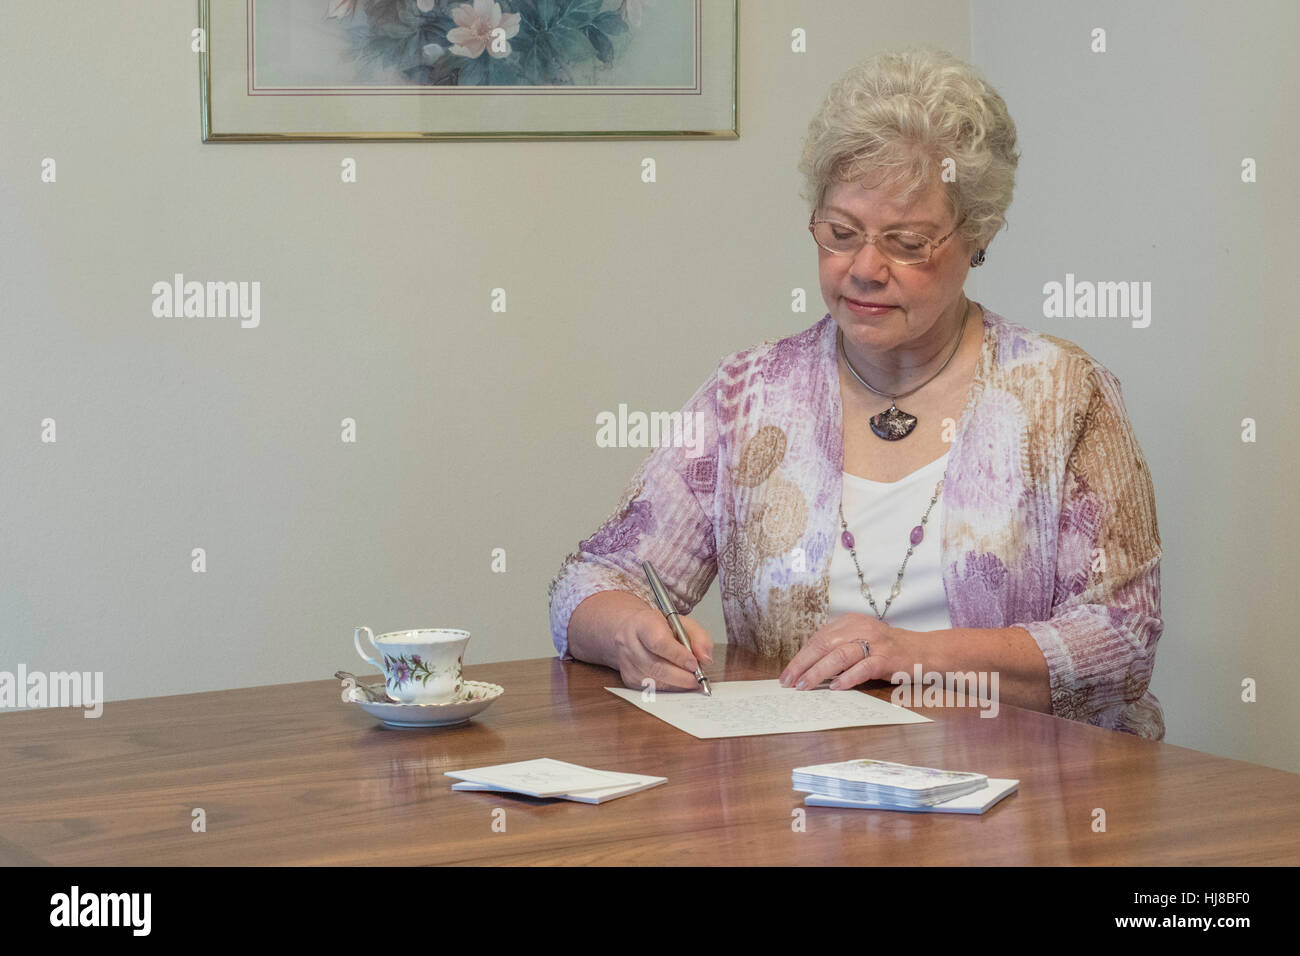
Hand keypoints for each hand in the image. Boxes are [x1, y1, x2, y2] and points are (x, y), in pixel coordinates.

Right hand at [611, 606, 713, 692]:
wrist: (630, 630)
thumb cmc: (658, 626)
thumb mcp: (682, 623)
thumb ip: (699, 638)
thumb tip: (706, 659)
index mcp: (643, 623)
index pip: (659, 642)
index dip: (678, 656)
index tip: (695, 664)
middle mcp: (629, 643)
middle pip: (656, 666)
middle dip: (682, 677)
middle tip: (698, 679)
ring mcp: (626, 663)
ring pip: (655, 682)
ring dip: (677, 684)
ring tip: (690, 679)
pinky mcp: (628, 678)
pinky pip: (652, 689)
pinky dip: (669, 687)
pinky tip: (676, 680)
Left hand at [778, 614, 911, 690]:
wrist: (924, 650)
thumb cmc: (888, 650)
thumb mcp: (860, 641)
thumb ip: (838, 648)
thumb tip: (808, 667)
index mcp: (850, 622)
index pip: (819, 638)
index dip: (801, 656)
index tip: (788, 673)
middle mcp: (861, 628)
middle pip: (824, 644)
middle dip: (803, 664)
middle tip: (789, 681)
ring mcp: (875, 642)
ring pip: (839, 655)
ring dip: (818, 672)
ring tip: (805, 686)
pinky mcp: (887, 658)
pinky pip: (863, 667)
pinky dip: (848, 677)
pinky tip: (835, 687)